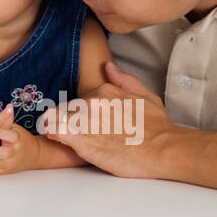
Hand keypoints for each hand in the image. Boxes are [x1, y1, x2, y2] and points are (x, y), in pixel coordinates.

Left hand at [0, 110, 40, 175]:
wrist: (32, 155)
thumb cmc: (19, 137)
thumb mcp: (14, 127)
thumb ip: (1, 120)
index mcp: (18, 139)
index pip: (11, 136)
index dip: (2, 133)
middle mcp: (14, 152)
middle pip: (2, 154)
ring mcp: (8, 163)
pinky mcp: (3, 171)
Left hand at [42, 61, 176, 177]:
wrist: (163, 150)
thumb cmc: (159, 128)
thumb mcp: (146, 97)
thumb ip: (125, 80)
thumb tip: (108, 67)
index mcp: (104, 90)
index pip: (79, 99)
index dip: (82, 113)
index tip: (90, 124)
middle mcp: (91, 101)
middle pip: (67, 109)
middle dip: (72, 120)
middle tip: (88, 136)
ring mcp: (83, 118)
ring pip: (58, 118)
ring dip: (63, 128)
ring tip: (77, 140)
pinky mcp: (78, 137)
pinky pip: (53, 131)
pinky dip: (54, 135)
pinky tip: (63, 141)